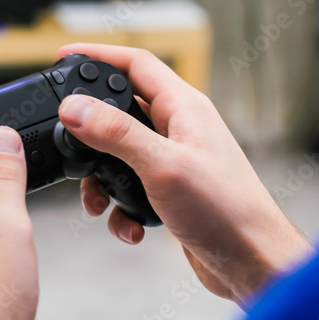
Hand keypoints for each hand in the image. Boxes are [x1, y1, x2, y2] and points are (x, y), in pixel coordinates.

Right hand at [57, 44, 313, 307]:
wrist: (254, 264)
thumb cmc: (227, 211)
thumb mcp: (163, 166)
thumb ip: (116, 133)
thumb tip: (74, 108)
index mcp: (185, 107)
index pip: (136, 64)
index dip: (99, 55)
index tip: (64, 56)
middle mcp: (180, 128)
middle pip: (122, 108)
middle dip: (91, 128)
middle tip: (66, 137)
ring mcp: (176, 158)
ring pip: (121, 153)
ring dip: (103, 178)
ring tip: (97, 201)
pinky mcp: (172, 190)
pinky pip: (132, 187)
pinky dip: (121, 206)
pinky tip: (128, 225)